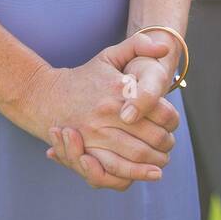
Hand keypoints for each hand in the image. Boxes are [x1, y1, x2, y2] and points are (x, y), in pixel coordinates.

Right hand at [19, 32, 177, 190]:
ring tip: (162, 160)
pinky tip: (148, 173)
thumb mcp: (109, 56)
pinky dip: (135, 175)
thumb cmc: (85, 76)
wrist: (47, 97)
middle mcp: (108, 113)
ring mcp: (96, 134)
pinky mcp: (87, 151)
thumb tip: (164, 48)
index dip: (173, 121)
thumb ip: (138, 45)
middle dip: (167, 144)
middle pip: (152, 137)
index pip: (161, 111)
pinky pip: (116, 169)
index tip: (173, 123)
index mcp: (119, 90)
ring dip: (156, 162)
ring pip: (137, 156)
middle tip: (169, 144)